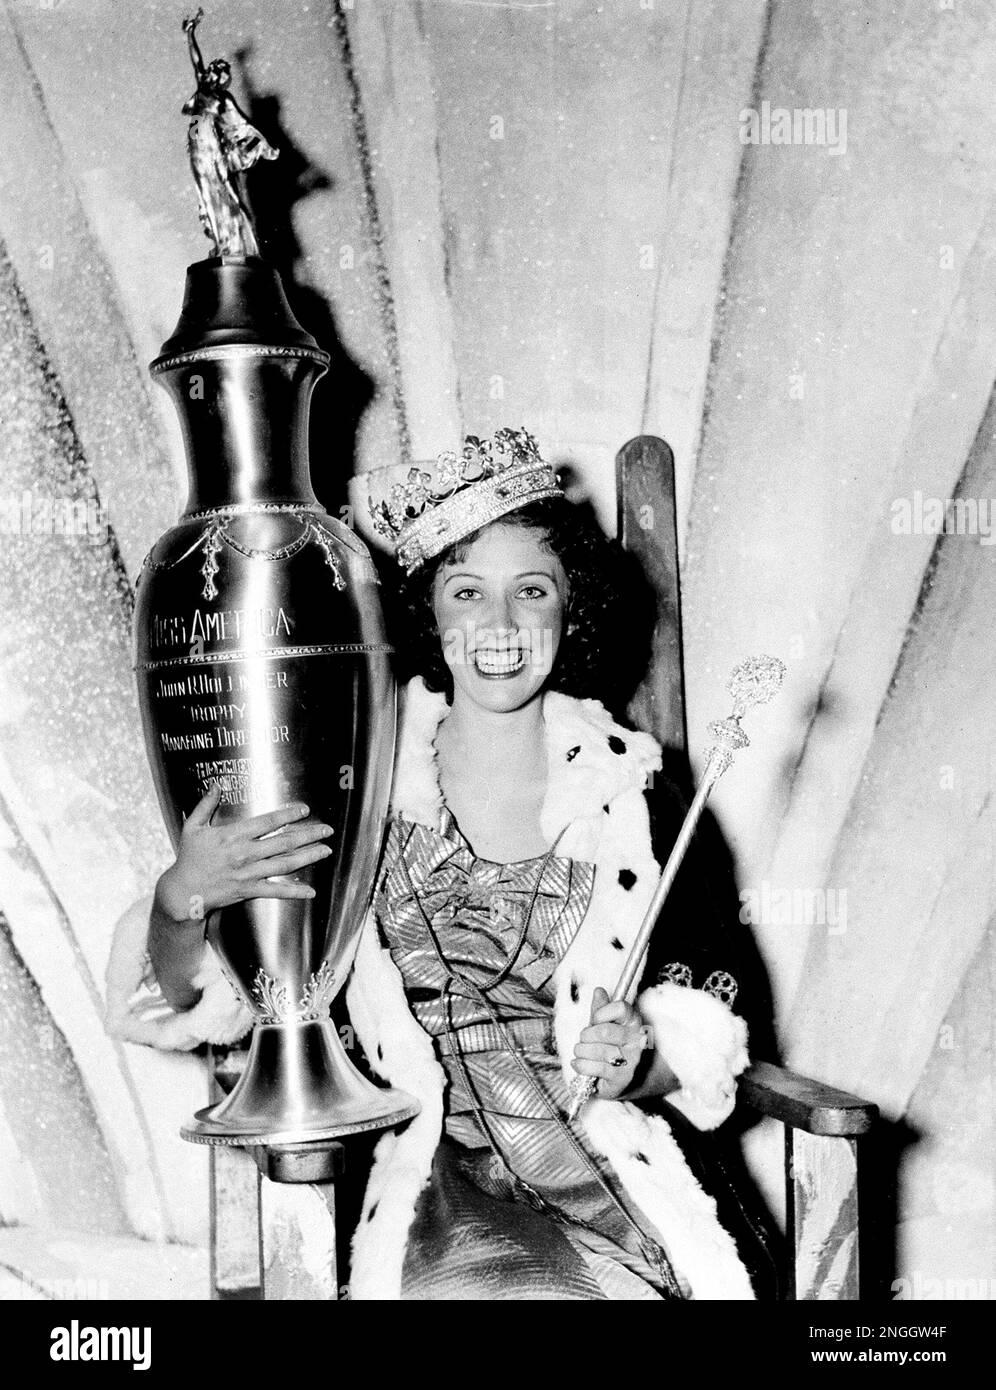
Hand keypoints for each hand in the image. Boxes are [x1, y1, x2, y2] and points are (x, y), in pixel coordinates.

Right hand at [156, 783, 332, 923]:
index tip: (304, 810)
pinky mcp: (249, 890)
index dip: (288, 815)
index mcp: (233, 836)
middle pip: (283, 843)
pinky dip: (294, 892)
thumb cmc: (188, 858)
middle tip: (327, 830)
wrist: (183, 892)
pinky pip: (275, 891)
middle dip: (308, 835)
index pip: (267, 822)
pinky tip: (311, 891)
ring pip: (284, 865)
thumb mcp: (192, 826)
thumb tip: (217, 785)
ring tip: (326, 850)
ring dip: (308, 857)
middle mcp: (245, 854)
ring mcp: (249, 873)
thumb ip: (206, 805)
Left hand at [571, 986, 649, 1100]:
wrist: (624, 1077)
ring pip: (597, 1050)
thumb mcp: (605, 1025)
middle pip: (604, 1031)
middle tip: (584, 1039)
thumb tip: (598, 991)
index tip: (595, 1020)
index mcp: (634, 1022)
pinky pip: (595, 1068)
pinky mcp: (622, 1078)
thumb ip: (601, 1009)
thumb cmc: (611, 1046)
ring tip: (581, 1052)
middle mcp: (637, 1040)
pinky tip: (579, 1064)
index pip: (620, 1008)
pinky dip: (581, 1065)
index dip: (601, 1013)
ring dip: (581, 1051)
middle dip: (586, 1035)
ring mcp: (631, 1061)